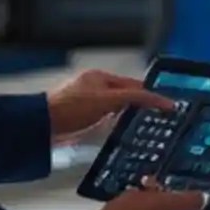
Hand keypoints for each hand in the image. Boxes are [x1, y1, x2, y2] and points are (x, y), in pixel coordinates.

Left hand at [47, 69, 172, 144]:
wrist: (42, 125)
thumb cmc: (72, 108)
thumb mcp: (107, 101)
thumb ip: (133, 98)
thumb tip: (159, 98)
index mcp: (100, 77)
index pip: (133, 84)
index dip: (150, 95)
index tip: (167, 106)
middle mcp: (94, 86)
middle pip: (124, 95)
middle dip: (140, 105)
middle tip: (159, 118)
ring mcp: (86, 102)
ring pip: (114, 108)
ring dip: (127, 115)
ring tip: (145, 126)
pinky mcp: (80, 117)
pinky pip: (104, 118)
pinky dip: (114, 123)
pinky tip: (119, 132)